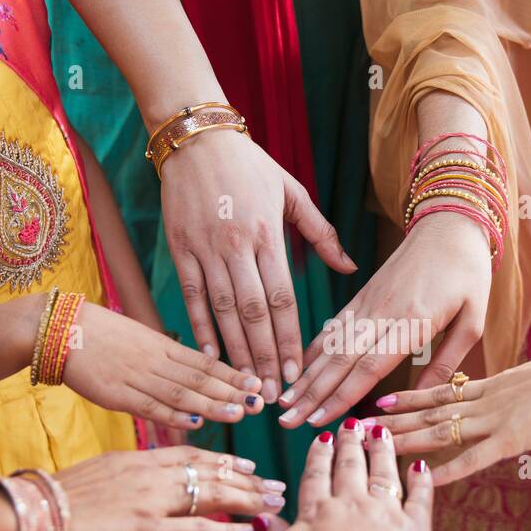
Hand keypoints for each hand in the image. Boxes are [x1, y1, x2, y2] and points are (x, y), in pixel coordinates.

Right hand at [55, 447, 286, 530]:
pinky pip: (201, 529)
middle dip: (247, 479)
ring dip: (249, 498)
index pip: (188, 456)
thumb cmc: (47, 508)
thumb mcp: (91, 483)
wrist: (25, 521)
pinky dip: (233, 530)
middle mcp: (148, 475)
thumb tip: (135, 499)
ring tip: (275, 503)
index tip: (245, 464)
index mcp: (133, 462)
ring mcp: (151, 502)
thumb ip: (120, 485)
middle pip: (209, 471)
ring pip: (213, 493)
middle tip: (274, 485)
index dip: (221, 461)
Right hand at [66, 302, 263, 431]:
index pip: (205, 361)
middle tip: (260, 401)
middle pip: (200, 378)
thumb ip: (164, 357)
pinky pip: (149, 406)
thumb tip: (192, 371)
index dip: (233, 373)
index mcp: (161, 346)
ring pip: (180, 393)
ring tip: (238, 413)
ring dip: (211, 405)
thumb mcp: (137, 338)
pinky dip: (172, 416)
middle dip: (231, 391)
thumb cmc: (98, 334)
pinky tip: (195, 423)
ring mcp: (136, 378)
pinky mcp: (115, 394)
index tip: (257, 381)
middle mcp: (154, 361)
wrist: (57, 328)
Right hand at [161, 131, 355, 402]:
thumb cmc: (249, 164)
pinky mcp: (180, 248)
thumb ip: (321, 233)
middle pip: (254, 313)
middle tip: (275, 392)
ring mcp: (205, 249)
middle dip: (265, 356)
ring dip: (236, 350)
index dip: (289, 338)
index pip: (282, 299)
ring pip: (223, 310)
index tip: (298, 371)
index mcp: (267, 235)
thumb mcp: (291, 192)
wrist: (196, 138)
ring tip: (247, 383)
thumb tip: (350, 266)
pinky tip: (210, 355)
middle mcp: (236, 246)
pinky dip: (199, 327)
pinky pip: (191, 295)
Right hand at [254, 419, 434, 530]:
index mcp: (316, 515)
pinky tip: (420, 466)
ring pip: (384, 473)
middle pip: (350, 467)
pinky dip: (421, 481)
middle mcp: (350, 507)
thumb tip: (262, 518)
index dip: (319, 455)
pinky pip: (421, 499)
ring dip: (382, 450)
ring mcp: (385, 515)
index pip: (316, 477)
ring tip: (382, 431)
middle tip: (353, 424)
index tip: (322, 438)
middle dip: (350, 443)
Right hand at [277, 211, 491, 428]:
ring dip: (305, 376)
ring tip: (283, 402)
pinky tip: (297, 369)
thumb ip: (446, 362)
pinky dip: (313, 350)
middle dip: (311, 394)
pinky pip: (332, 327)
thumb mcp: (472, 321)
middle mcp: (382, 313)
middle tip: (286, 422)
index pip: (369, 367)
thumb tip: (423, 400)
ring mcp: (367, 303)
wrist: (450, 224)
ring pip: (330, 346)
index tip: (319, 421)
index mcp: (412, 321)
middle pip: (340, 360)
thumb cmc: (468, 274)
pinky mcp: (361, 296)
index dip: (341, 397)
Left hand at [377, 351, 530, 484]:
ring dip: (407, 439)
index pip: (442, 392)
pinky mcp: (512, 439)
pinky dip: (448, 467)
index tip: (384, 402)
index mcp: (495, 385)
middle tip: (361, 428)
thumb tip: (524, 397)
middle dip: (395, 421)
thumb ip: (525, 390)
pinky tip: (426, 475)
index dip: (410, 398)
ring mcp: (497, 419)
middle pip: (430, 411)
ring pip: (441, 430)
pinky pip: (472, 457)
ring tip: (377, 445)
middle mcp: (487, 400)